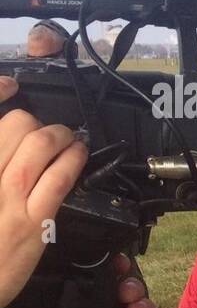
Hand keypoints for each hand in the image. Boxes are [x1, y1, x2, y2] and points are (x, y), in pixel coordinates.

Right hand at [0, 24, 86, 307]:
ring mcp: (4, 198)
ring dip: (58, 134)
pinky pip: (57, 178)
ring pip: (36, 144)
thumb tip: (8, 151)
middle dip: (32, 120)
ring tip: (66, 137)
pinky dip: (71, 159)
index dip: (1, 92)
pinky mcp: (30, 222)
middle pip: (12, 126)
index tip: (10, 86)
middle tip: (43, 128)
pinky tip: (77, 153)